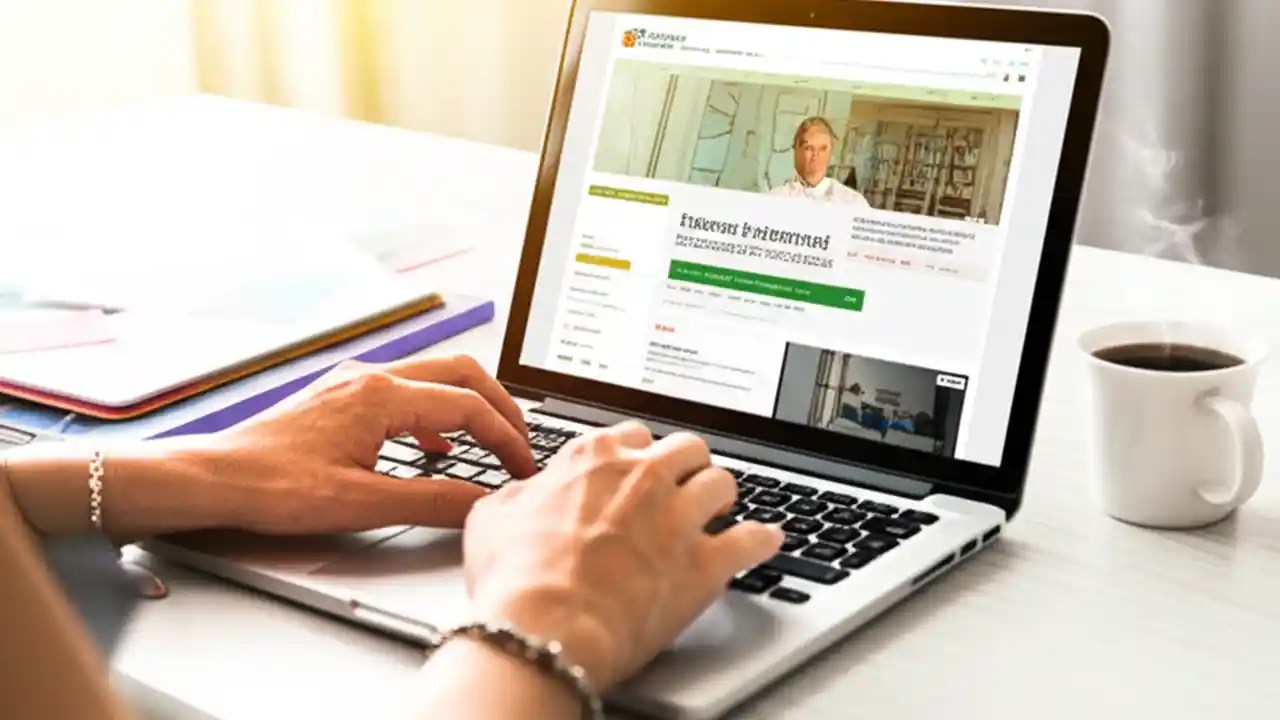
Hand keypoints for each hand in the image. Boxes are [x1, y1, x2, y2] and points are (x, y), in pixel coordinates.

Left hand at [194, 354, 535, 533]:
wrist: (211, 479)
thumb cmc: (272, 487)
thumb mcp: (362, 503)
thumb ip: (432, 501)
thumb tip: (482, 503)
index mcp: (382, 396)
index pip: (468, 407)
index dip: (506, 438)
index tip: (523, 468)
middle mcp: (370, 378)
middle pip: (460, 373)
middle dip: (499, 406)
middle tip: (520, 442)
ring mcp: (353, 384)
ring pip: (432, 378)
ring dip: (468, 406)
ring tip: (489, 441)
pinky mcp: (339, 398)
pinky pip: (404, 392)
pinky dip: (433, 414)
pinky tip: (432, 446)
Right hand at [461, 422, 782, 690]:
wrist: (546, 629)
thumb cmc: (516, 580)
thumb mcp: (493, 519)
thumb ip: (519, 495)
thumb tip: (525, 494)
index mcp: (593, 457)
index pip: (632, 435)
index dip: (637, 455)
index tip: (637, 470)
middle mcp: (643, 476)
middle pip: (687, 449)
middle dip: (688, 466)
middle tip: (683, 485)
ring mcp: (679, 517)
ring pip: (723, 483)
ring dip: (722, 497)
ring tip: (721, 510)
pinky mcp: (706, 563)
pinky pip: (753, 539)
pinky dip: (762, 540)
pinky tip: (765, 541)